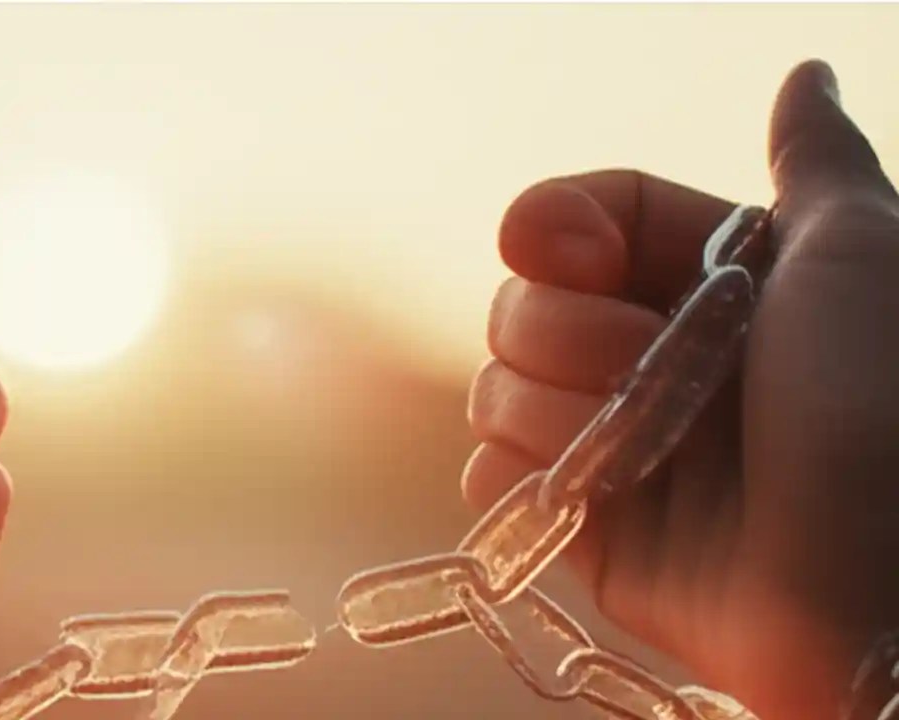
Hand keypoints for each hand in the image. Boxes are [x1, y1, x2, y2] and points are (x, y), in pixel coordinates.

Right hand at [465, 60, 898, 719]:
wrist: (877, 598)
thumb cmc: (882, 412)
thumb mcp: (864, 255)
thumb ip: (816, 164)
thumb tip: (803, 77)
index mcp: (712, 284)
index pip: (585, 218)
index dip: (555, 223)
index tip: (572, 251)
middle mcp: (653, 356)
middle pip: (522, 303)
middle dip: (564, 332)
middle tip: (642, 364)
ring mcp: (613, 444)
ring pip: (495, 388)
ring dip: (550, 410)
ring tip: (637, 451)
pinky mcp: (588, 527)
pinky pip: (492, 479)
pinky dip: (517, 479)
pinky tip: (576, 491)